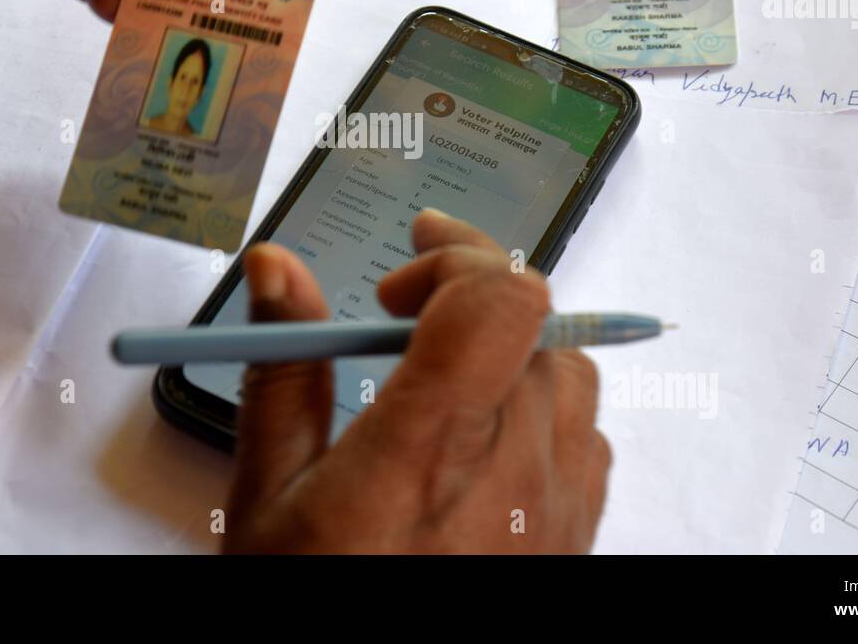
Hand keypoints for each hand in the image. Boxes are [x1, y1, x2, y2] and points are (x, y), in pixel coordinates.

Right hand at [224, 209, 610, 552]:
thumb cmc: (315, 606)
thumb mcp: (266, 500)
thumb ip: (282, 374)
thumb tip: (280, 272)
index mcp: (426, 449)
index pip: (496, 300)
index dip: (462, 252)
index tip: (416, 253)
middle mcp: (511, 472)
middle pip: (533, 323)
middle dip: (466, 296)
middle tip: (401, 315)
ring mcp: (556, 510)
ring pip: (571, 375)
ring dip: (512, 350)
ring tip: (446, 377)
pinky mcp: (576, 542)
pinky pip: (590, 440)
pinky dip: (547, 412)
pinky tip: (488, 442)